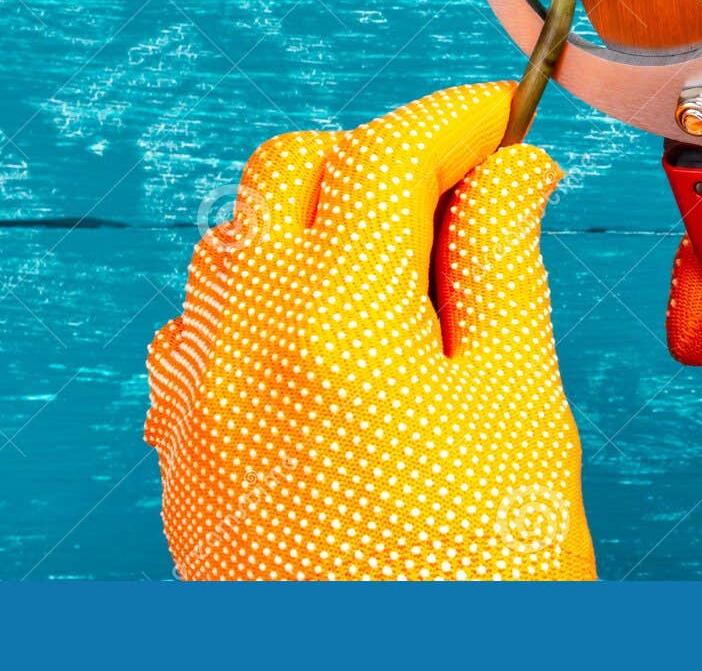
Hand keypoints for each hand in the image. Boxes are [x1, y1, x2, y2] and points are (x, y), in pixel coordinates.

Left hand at [145, 83, 594, 579]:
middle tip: (458, 194)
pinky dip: (258, 296)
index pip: (385, 149)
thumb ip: (503, 265)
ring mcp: (196, 392)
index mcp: (336, 309)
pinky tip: (321, 343)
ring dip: (310, 218)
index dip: (455, 118)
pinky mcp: (180, 449)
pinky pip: (198, 324)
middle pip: (290, 168)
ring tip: (397, 271)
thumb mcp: (520, 410)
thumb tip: (512, 172)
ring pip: (233, 238)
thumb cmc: (470, 584)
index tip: (504, 122)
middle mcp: (240, 333)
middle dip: (376, 154)